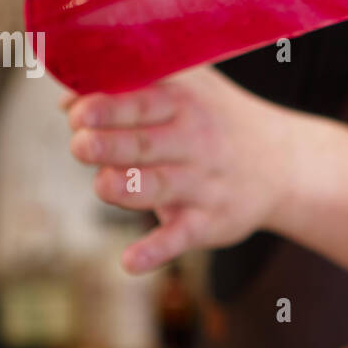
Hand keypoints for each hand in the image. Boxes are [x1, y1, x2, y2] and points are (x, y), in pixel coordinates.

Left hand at [65, 68, 296, 272]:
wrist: (283, 163)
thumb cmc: (217, 118)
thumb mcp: (188, 85)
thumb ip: (127, 87)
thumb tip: (65, 102)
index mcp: (184, 102)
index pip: (140, 102)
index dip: (107, 107)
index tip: (78, 113)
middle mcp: (194, 142)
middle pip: (145, 145)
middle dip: (110, 145)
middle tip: (80, 145)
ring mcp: (202, 184)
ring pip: (160, 188)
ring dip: (128, 189)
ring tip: (102, 185)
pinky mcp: (209, 223)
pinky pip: (180, 238)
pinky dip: (156, 252)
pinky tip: (130, 262)